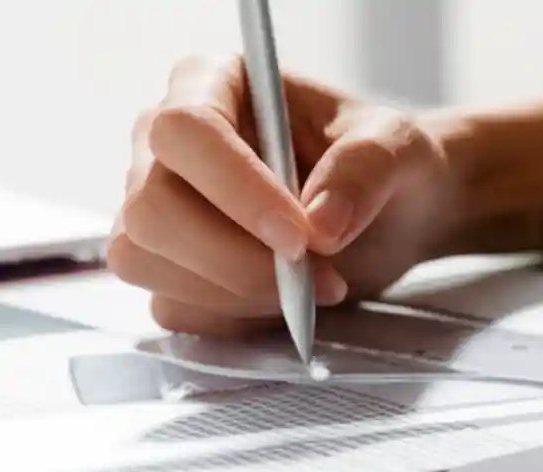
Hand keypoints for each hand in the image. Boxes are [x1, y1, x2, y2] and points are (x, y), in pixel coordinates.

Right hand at [109, 56, 458, 336]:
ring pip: (147, 261)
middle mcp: (166, 145)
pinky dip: (234, 317)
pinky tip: (285, 302)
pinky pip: (172, 306)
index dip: (235, 190)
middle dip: (233, 258)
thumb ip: (364, 170)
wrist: (391, 214)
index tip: (300, 236)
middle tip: (317, 276)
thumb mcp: (395, 147)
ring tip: (316, 287)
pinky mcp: (169, 269)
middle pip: (151, 208)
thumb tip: (319, 223)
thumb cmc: (383, 162)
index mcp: (210, 84)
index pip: (185, 131)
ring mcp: (157, 209)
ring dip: (236, 293)